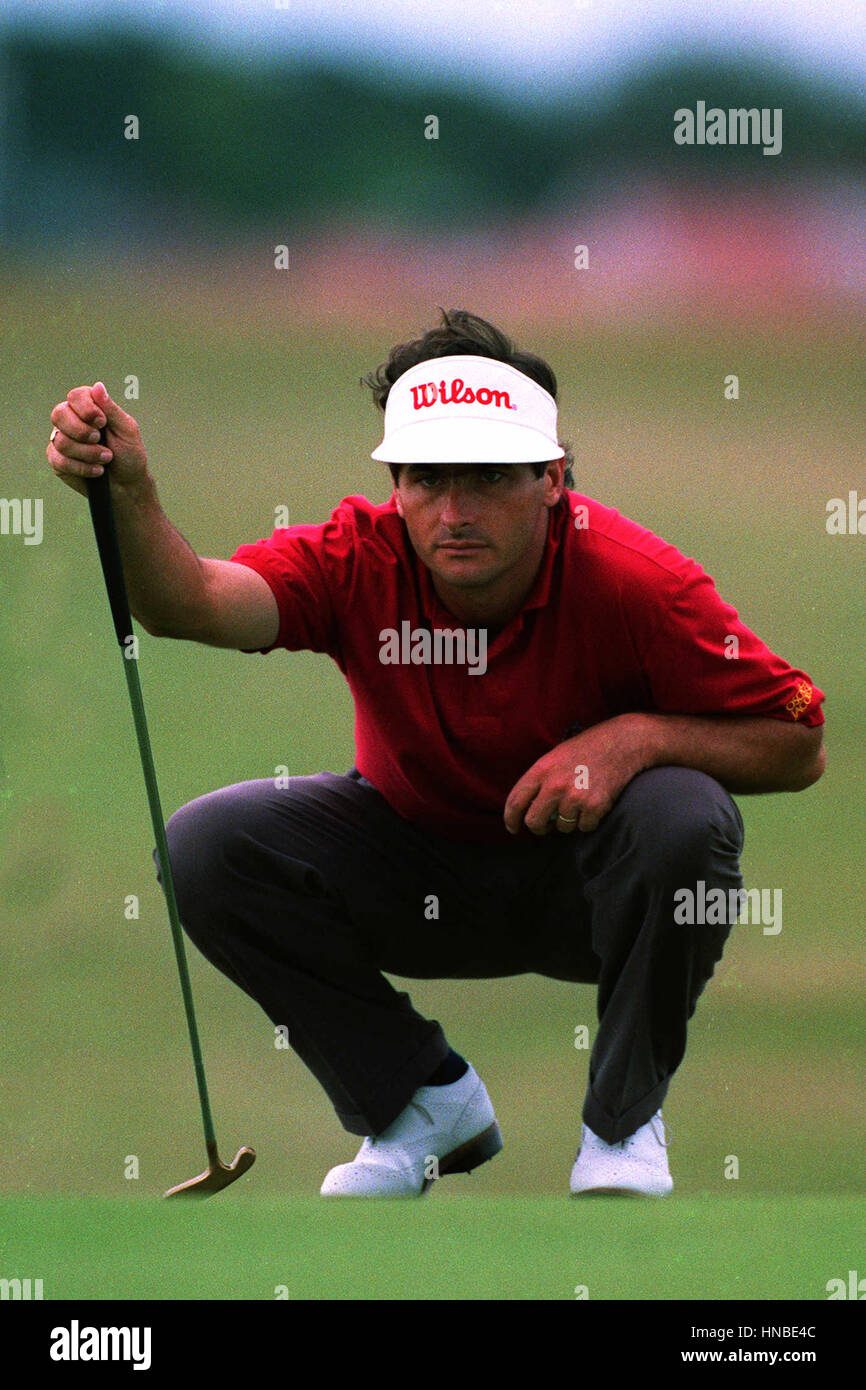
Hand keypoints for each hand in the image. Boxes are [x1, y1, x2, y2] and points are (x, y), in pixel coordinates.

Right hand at [47, 380, 147, 496]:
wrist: (126, 486)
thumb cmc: (130, 455)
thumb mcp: (127, 430)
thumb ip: (111, 409)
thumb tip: (98, 386)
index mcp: (89, 408)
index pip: (75, 396)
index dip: (86, 408)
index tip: (102, 422)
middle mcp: (71, 421)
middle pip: (59, 414)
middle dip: (82, 431)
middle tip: (100, 440)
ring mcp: (61, 440)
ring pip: (60, 440)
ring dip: (88, 453)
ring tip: (106, 459)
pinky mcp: (57, 460)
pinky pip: (59, 460)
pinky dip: (82, 467)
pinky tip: (96, 471)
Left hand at [503, 715, 655, 834]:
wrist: (622, 743)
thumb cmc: (587, 749)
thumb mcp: (555, 756)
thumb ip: (540, 780)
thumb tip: (528, 808)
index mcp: (541, 770)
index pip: (515, 801)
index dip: (510, 818)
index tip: (513, 828)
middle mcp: (555, 785)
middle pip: (534, 821)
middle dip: (539, 828)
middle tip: (546, 826)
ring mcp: (575, 797)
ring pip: (562, 828)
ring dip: (569, 821)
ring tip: (579, 802)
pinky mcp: (595, 806)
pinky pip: (584, 827)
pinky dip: (589, 821)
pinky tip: (594, 803)